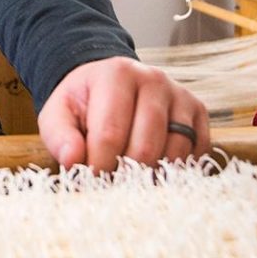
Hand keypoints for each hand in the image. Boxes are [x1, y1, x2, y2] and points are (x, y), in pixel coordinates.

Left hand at [37, 56, 210, 171]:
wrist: (110, 84)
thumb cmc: (83, 104)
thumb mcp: (58, 114)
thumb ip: (59, 137)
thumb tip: (73, 160)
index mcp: (116, 74)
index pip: (110, 133)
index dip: (98, 165)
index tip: (89, 180)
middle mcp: (154, 79)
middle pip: (146, 146)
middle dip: (125, 174)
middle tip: (110, 183)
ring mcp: (180, 94)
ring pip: (175, 152)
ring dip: (151, 174)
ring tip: (130, 176)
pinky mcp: (198, 111)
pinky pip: (197, 151)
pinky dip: (178, 168)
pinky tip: (155, 167)